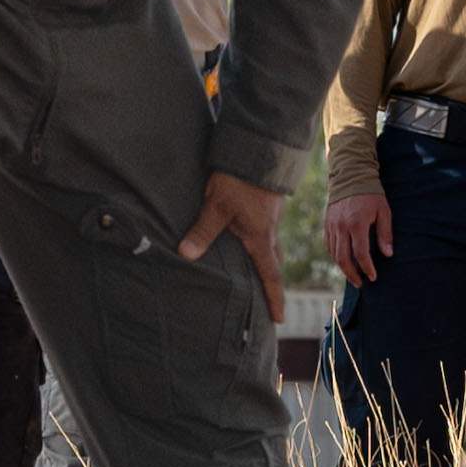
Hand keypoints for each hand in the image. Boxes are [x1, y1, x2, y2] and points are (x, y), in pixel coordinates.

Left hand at [180, 171, 286, 320]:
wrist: (258, 147)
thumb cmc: (239, 178)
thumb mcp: (216, 205)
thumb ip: (202, 230)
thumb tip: (186, 255)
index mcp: (261, 237)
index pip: (270, 275)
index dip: (273, 298)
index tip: (278, 319)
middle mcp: (269, 230)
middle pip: (272, 264)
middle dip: (271, 285)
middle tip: (268, 304)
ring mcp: (270, 217)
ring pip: (269, 247)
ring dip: (265, 263)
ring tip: (256, 277)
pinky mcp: (266, 205)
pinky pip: (265, 232)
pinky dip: (259, 244)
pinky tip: (248, 241)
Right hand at [324, 190, 392, 285]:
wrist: (350, 176)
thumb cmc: (371, 193)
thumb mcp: (383, 211)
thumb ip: (385, 234)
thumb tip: (388, 254)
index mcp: (357, 223)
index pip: (361, 254)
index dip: (367, 268)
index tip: (373, 277)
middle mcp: (341, 227)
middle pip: (343, 259)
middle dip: (352, 274)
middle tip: (361, 283)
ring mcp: (331, 226)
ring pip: (334, 254)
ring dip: (343, 267)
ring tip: (353, 275)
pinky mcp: (327, 224)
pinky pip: (328, 245)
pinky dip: (335, 255)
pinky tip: (343, 261)